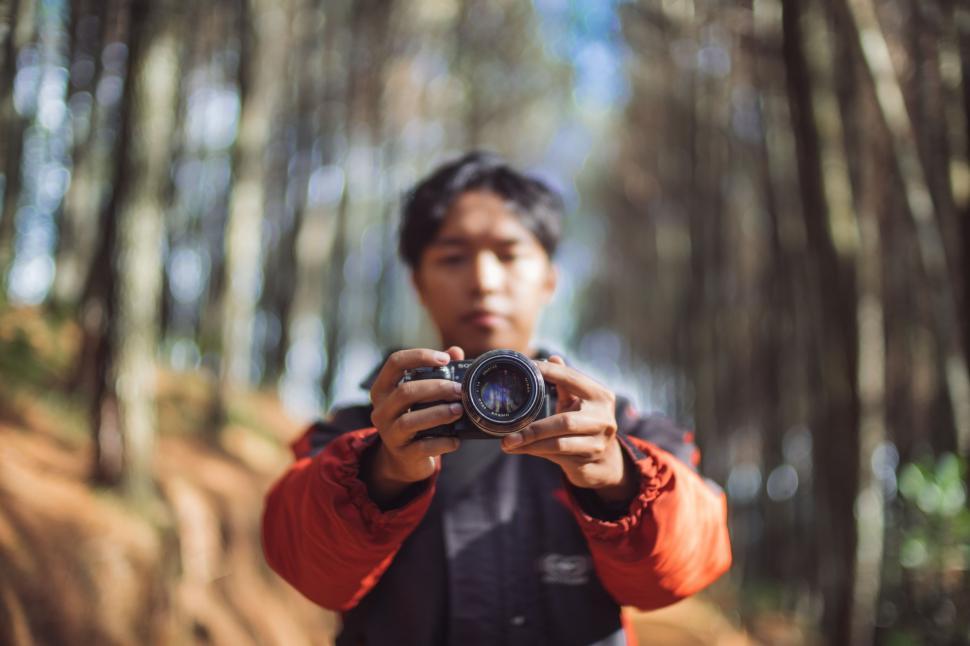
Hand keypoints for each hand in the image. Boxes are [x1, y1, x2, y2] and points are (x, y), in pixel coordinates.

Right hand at [365, 346, 464, 503]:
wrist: (403, 460)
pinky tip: (456, 439)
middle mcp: (381, 410)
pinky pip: (423, 447)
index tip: (444, 359)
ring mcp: (389, 434)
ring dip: (439, 413)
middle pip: (405, 391)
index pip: (395, 362)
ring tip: (459, 409)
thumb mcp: (421, 395)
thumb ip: (437, 372)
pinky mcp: (403, 454)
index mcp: (383, 389)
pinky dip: (443, 442)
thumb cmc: (415, 417)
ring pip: (411, 420)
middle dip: (436, 388)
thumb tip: (456, 351)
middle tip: (459, 389)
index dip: (420, 356)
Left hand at [500, 356, 636, 503]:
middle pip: (564, 422)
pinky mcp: (588, 461)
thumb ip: (566, 383)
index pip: (571, 379)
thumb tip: (553, 358)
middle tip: (507, 431)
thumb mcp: (578, 402)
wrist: (604, 462)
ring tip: (508, 443)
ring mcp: (597, 442)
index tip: (526, 367)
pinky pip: (556, 456)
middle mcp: (603, 419)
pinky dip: (535, 451)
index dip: (549, 372)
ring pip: (558, 443)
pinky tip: (520, 449)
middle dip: (534, 427)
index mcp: (600, 396)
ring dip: (530, 443)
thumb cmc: (585, 424)